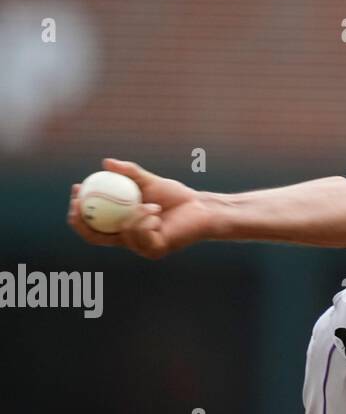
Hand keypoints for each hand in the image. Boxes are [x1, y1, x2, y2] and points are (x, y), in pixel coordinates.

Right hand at [67, 158, 215, 259]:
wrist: (201, 207)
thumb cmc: (176, 196)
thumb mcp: (149, 182)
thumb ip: (129, 173)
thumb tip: (105, 162)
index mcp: (122, 226)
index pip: (91, 224)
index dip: (78, 210)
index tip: (76, 189)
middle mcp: (128, 239)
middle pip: (94, 237)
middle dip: (82, 220)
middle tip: (80, 201)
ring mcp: (140, 247)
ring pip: (121, 232)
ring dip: (134, 214)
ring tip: (151, 204)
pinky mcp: (154, 250)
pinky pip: (140, 235)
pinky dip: (146, 219)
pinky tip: (158, 213)